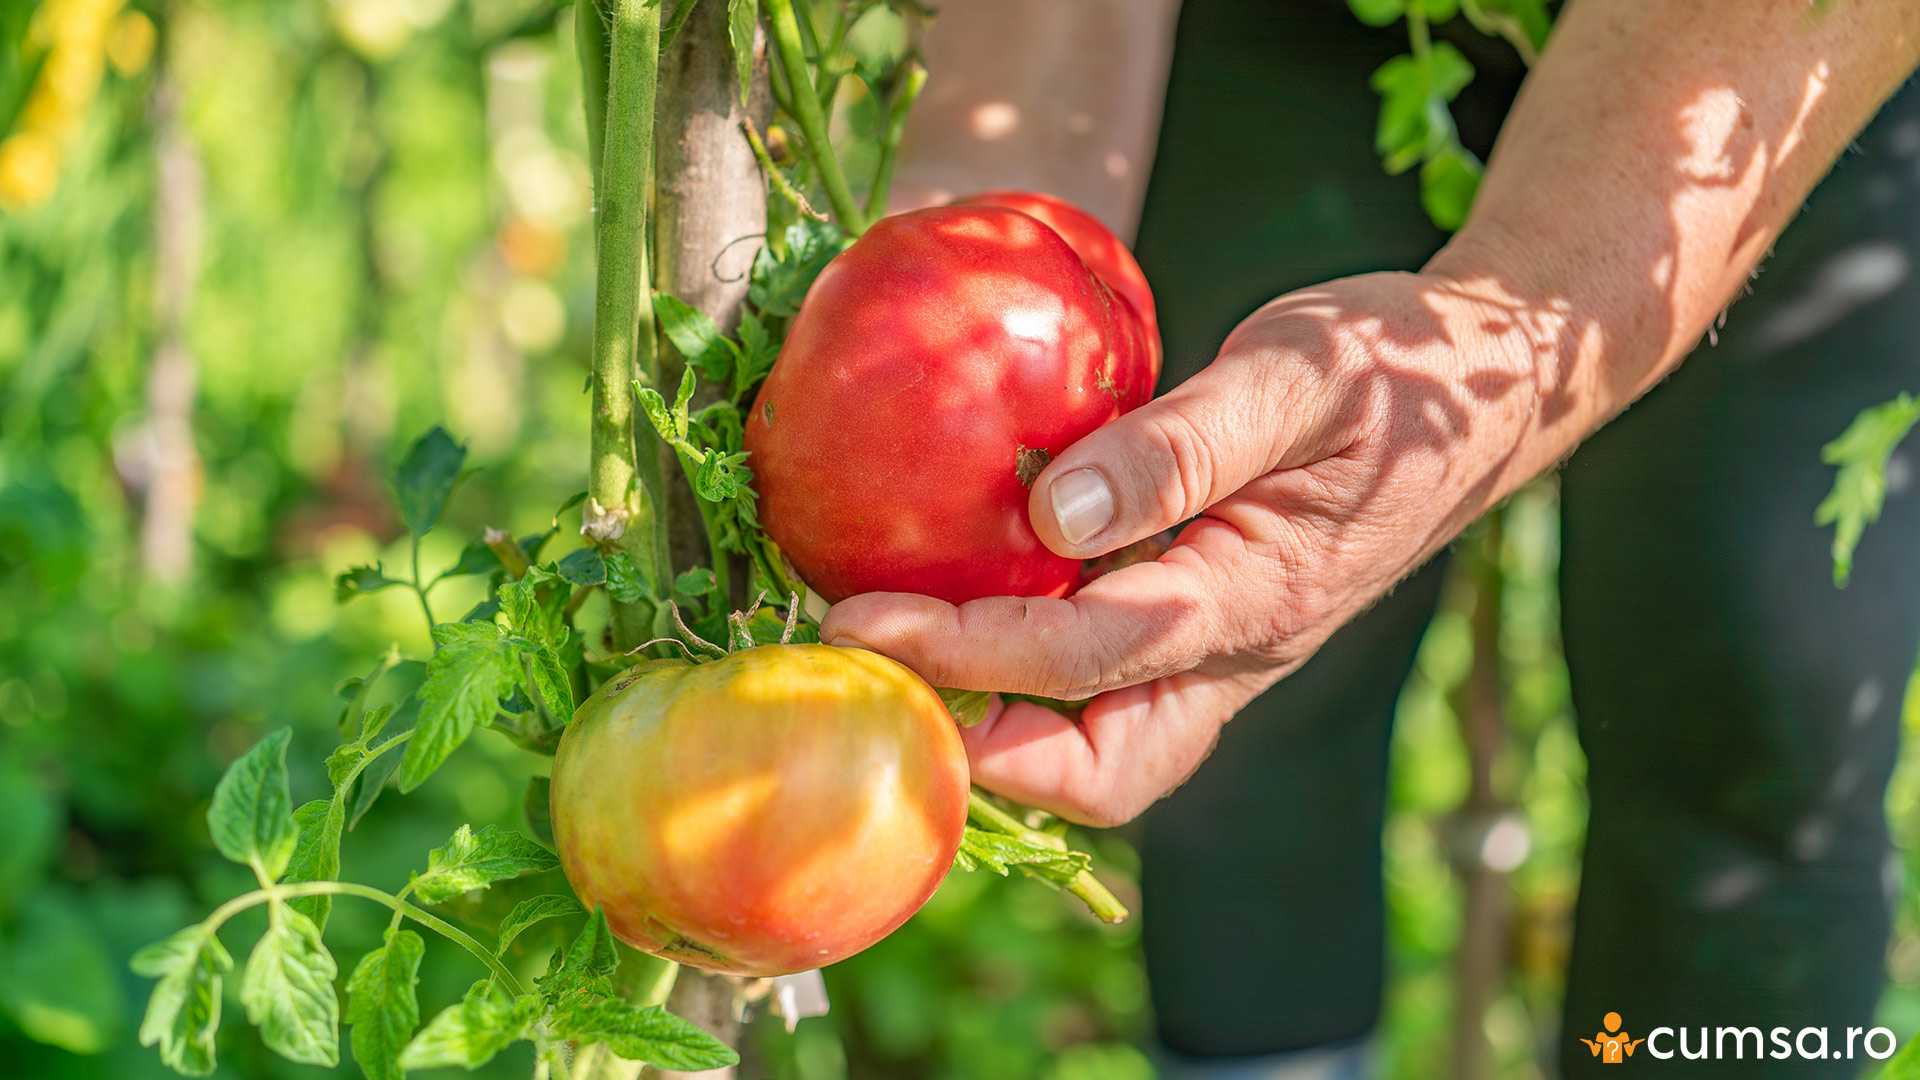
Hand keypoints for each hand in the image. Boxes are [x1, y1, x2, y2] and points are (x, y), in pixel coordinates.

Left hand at [821, 269, 1542, 824]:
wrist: (1492, 388)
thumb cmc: (1400, 369)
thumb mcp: (1294, 371)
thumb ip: (1179, 444)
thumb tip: (1049, 507)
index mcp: (1259, 596)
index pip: (1089, 656)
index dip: (968, 652)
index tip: (859, 620)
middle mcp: (1240, 654)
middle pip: (1103, 773)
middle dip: (982, 756)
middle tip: (874, 684)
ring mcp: (1229, 653)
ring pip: (1106, 747)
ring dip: (999, 727)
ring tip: (893, 659)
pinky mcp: (1212, 627)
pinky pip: (1112, 689)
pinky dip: (1030, 678)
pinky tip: (961, 607)